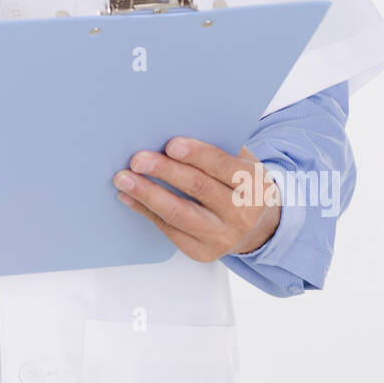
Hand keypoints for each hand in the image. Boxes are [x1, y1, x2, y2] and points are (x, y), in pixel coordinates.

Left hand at [113, 139, 281, 260]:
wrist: (259, 228)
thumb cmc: (242, 186)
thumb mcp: (242, 164)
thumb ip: (217, 148)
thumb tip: (172, 130)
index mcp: (252, 183)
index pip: (222, 165)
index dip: (196, 154)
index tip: (171, 144)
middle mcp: (240, 212)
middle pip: (197, 187)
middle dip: (164, 171)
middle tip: (138, 160)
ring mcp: (221, 236)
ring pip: (178, 213)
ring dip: (146, 194)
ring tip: (124, 179)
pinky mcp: (201, 251)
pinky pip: (168, 229)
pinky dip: (145, 211)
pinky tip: (128, 197)